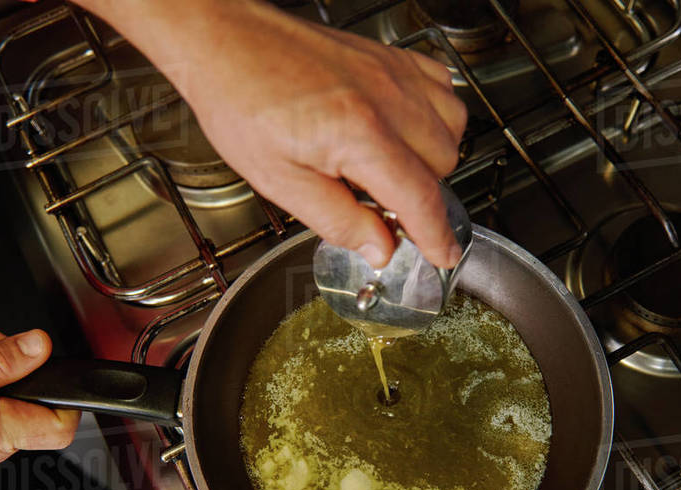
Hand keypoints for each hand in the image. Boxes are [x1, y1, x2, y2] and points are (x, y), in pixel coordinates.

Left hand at [77, 0, 468, 268]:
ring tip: (389, 166)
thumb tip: (379, 248)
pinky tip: (403, 128)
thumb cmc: (241, 101)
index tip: (444, 255)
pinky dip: (435, 114)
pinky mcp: (390, 56)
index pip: (419, 198)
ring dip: (432, 156)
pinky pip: (443, 88)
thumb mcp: (279, 182)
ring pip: (453, 127)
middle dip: (421, 194)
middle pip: (444, 165)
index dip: (436, 236)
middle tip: (381, 204)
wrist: (227, 41)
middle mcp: (385, 99)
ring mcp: (392, 73)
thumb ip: (337, 220)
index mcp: (358, 134)